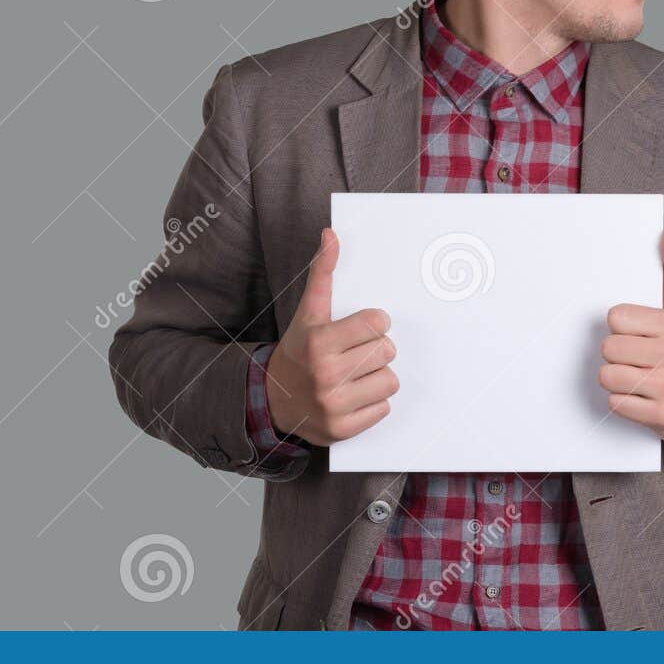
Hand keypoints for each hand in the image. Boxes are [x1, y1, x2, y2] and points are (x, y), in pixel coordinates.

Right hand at [265, 228, 398, 445]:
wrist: (273, 401)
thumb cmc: (298, 351)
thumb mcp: (308, 313)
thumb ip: (322, 273)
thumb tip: (331, 234)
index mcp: (319, 342)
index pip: (378, 323)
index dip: (374, 324)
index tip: (360, 329)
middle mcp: (325, 375)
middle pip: (387, 351)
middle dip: (376, 350)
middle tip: (356, 354)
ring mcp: (334, 405)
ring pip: (390, 380)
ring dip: (377, 377)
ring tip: (355, 375)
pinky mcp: (343, 429)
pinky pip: (384, 408)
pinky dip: (373, 403)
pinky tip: (353, 396)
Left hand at [599, 226, 663, 440]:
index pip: (616, 318)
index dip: (620, 327)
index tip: (636, 334)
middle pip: (608, 348)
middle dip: (616, 354)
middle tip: (635, 358)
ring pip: (608, 376)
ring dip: (616, 379)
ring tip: (636, 377)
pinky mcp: (659, 415)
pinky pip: (616, 402)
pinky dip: (622, 401)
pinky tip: (639, 397)